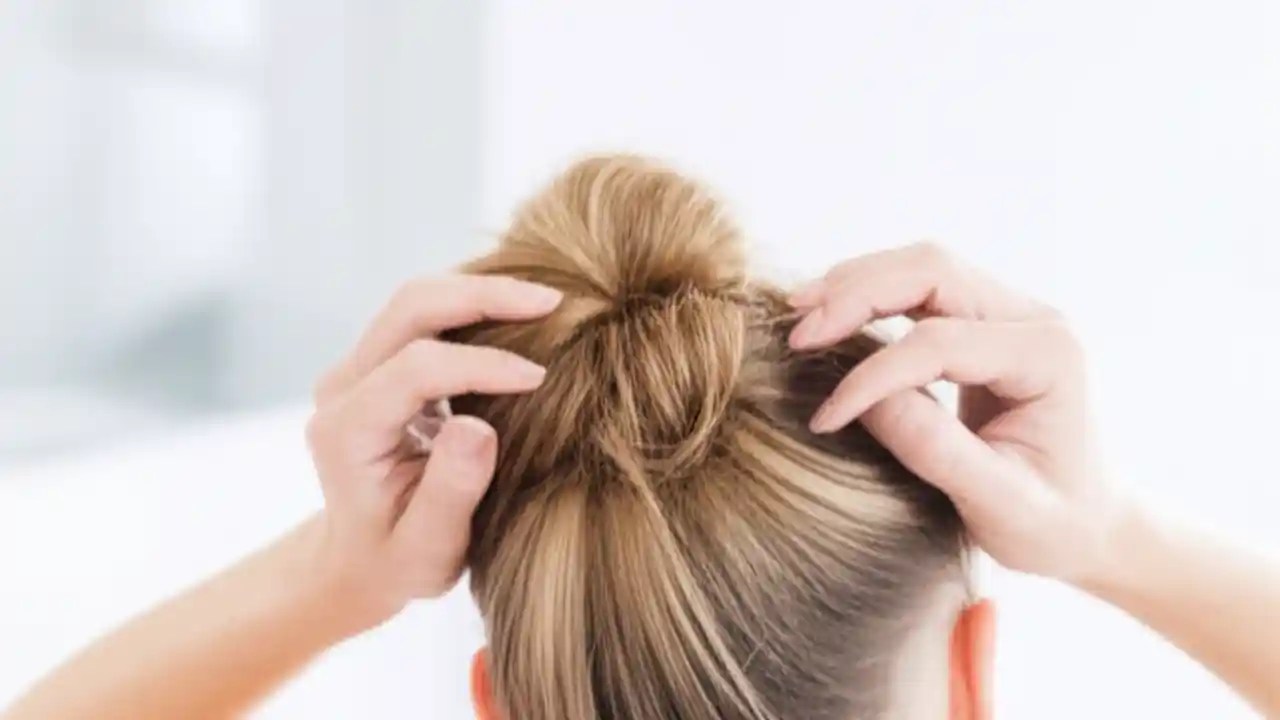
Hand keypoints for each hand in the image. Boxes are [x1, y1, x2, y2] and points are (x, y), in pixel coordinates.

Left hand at [304, 275, 561, 632]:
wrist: (358, 559)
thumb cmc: (398, 561)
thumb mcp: (428, 550)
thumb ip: (451, 490)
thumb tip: (479, 426)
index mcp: (347, 431)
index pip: (417, 368)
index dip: (483, 363)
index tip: (541, 377)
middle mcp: (343, 387)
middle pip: (410, 308)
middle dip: (484, 296)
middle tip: (554, 300)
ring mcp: (358, 369)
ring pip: (417, 300)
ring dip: (481, 292)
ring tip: (546, 300)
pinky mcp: (380, 363)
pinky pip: (426, 315)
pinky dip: (475, 306)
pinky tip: (520, 315)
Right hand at [788, 242, 1126, 586]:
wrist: (1089, 525)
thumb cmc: (1053, 525)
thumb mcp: (1003, 507)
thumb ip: (938, 452)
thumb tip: (863, 402)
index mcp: (1047, 357)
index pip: (940, 342)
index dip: (873, 374)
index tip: (824, 418)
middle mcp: (1033, 319)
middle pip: (932, 270)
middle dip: (857, 295)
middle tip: (799, 333)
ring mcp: (1009, 314)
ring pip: (921, 267)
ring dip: (856, 284)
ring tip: (800, 312)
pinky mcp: (982, 322)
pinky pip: (919, 287)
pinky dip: (868, 295)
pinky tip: (829, 315)